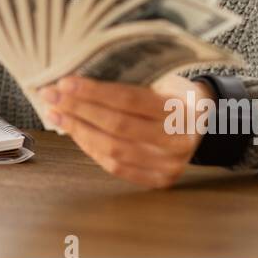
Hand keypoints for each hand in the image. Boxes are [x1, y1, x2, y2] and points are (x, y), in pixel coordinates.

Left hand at [37, 74, 213, 188]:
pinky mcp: (162, 180)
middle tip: (51, 96)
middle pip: (118, 126)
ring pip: (114, 150)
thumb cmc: (176, 94)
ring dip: (78, 131)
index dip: (93, 92)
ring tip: (56, 113)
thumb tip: (76, 80)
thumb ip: (130, 81)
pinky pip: (117, 168)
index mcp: (182, 108)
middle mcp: (179, 140)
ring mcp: (172, 164)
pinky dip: (91, 150)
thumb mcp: (165, 78)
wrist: (206, 122)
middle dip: (78, 109)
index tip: (64, 82)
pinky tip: (75, 132)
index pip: (128, 100)